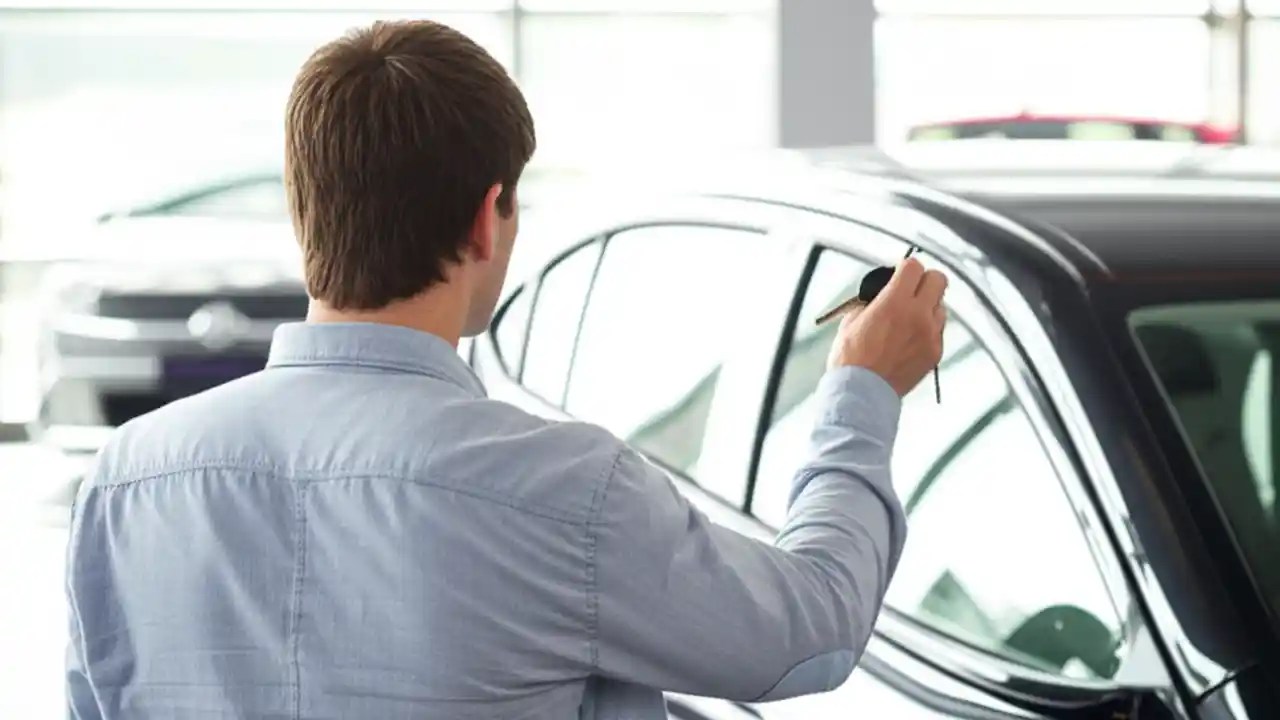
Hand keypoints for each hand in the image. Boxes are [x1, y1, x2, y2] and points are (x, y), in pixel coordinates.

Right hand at [826, 257, 946, 396]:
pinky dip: (928, 329)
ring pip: (941, 306)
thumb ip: (873, 301)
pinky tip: (911, 339)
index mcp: (895, 302)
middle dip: (925, 280)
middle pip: (939, 280)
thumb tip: (882, 295)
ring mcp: (931, 335)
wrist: (861, 393)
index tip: (899, 273)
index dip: (906, 267)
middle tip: (912, 289)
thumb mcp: (852, 320)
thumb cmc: (851, 359)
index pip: (914, 267)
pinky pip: (938, 331)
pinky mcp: (935, 353)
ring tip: (911, 318)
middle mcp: (918, 315)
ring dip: (928, 306)